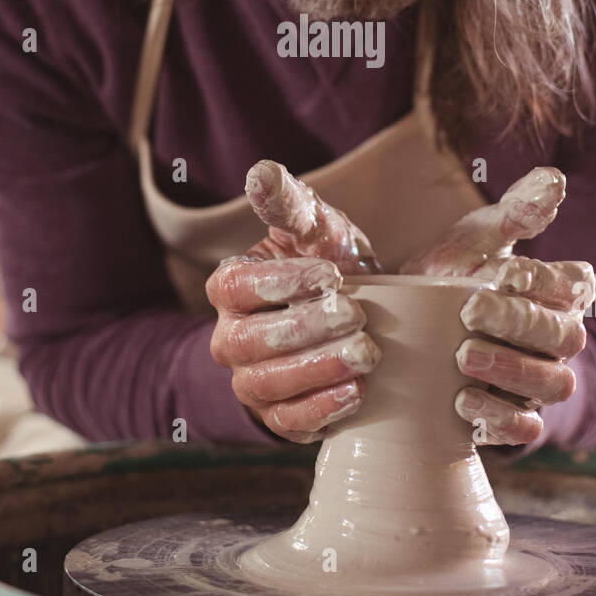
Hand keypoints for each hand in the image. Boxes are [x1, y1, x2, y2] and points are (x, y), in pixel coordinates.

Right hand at [207, 160, 382, 442]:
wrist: (363, 319)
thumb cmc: (333, 266)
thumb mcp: (320, 229)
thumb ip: (293, 204)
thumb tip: (260, 173)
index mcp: (230, 287)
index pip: (236, 288)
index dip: (282, 283)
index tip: (331, 274)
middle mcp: (229, 339)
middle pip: (249, 342)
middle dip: (306, 329)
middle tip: (358, 316)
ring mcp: (250, 383)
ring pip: (267, 384)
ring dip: (319, 369)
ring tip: (366, 353)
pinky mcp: (278, 418)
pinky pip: (288, 423)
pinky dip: (322, 409)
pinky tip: (357, 393)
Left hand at [401, 167, 593, 445]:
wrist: (403, 322)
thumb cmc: (449, 273)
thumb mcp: (475, 238)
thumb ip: (515, 212)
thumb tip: (555, 179)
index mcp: (560, 292)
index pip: (574, 287)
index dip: (546, 282)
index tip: (506, 273)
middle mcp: (559, 338)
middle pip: (564, 338)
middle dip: (519, 325)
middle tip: (469, 312)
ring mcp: (539, 381)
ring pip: (553, 385)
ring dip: (511, 371)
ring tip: (463, 355)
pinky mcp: (513, 417)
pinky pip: (524, 428)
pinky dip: (499, 417)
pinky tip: (461, 402)